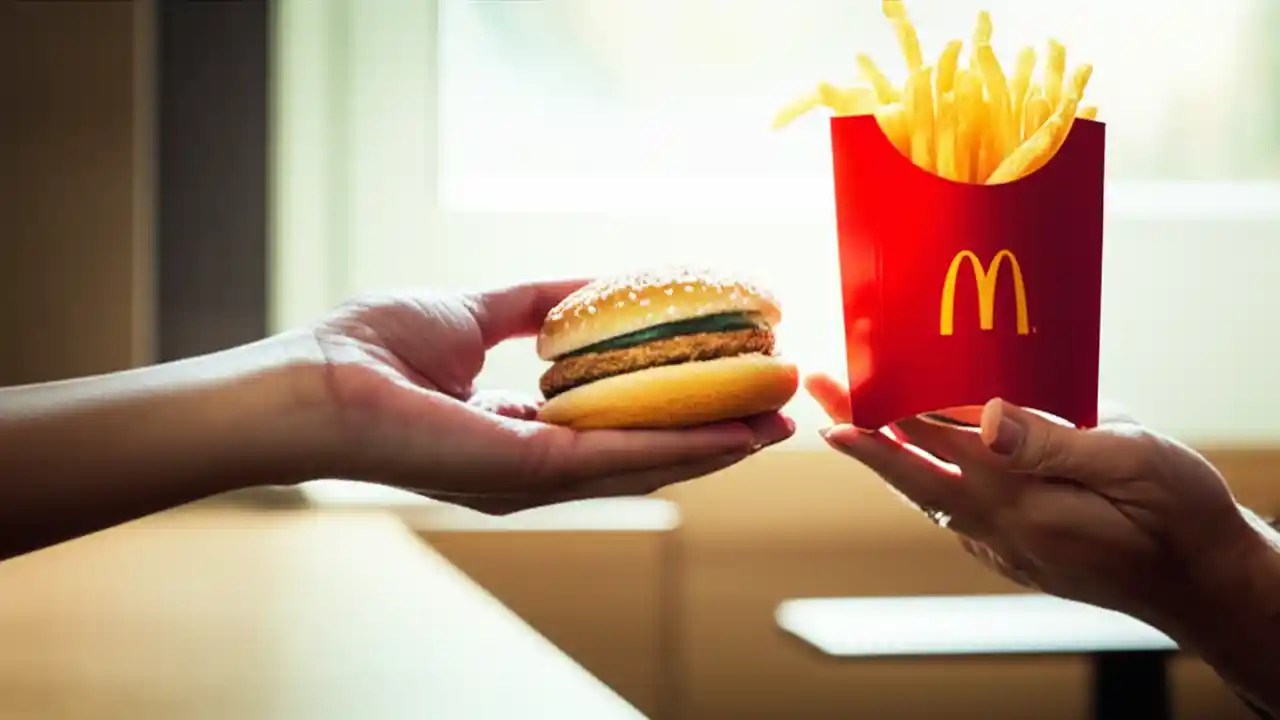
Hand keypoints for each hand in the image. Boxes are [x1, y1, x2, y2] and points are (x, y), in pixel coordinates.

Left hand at [304, 281, 793, 513]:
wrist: (315, 380)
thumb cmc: (372, 346)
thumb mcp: (473, 311)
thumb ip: (534, 303)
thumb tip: (592, 282)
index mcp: (516, 432)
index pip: (613, 429)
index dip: (674, 411)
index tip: (728, 387)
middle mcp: (531, 468)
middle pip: (642, 456)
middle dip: (713, 438)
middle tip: (777, 415)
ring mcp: (531, 478)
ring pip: (643, 465)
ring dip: (713, 446)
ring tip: (774, 426)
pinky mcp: (526, 471)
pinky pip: (618, 459)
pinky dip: (678, 446)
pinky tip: (728, 434)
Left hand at [805, 373, 1268, 627]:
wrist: (1204, 584)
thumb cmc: (1180, 515)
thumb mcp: (1133, 462)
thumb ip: (1053, 441)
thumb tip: (982, 418)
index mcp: (1023, 500)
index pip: (937, 443)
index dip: (888, 406)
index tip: (846, 378)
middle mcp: (1000, 529)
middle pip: (912, 474)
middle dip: (862, 431)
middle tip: (820, 392)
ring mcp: (1004, 548)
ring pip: (929, 496)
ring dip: (888, 456)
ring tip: (851, 419)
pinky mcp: (1016, 554)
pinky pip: (955, 512)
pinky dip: (925, 480)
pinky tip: (918, 459)